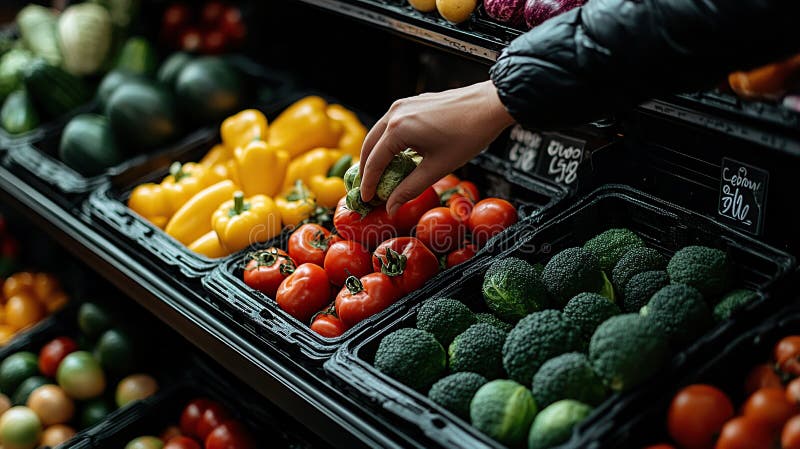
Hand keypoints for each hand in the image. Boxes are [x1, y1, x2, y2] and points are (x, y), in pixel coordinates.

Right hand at [359, 80, 514, 215]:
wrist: (490, 105)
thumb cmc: (467, 136)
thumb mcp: (437, 168)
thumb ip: (410, 189)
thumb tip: (391, 207)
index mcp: (398, 130)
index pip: (374, 162)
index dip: (368, 184)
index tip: (366, 200)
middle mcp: (395, 113)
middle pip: (370, 146)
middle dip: (367, 170)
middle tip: (369, 191)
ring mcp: (403, 105)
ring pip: (379, 134)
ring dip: (376, 155)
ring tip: (380, 176)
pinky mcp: (412, 102)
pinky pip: (391, 125)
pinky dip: (387, 142)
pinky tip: (396, 156)